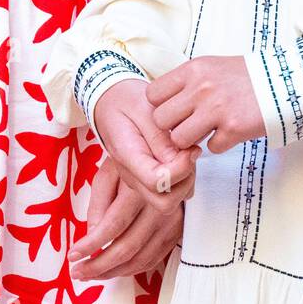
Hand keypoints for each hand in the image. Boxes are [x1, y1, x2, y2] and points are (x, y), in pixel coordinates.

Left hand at [70, 156, 185, 280]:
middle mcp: (160, 207)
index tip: (73, 255)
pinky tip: (115, 269)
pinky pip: (154, 258)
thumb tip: (91, 236)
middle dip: (99, 266)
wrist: (166, 157)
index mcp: (140, 188)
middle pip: (128, 247)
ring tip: (92, 274)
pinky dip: (133, 269)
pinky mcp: (177, 230)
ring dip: (114, 272)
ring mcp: (172, 221)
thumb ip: (99, 204)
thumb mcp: (110, 172)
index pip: (113, 225)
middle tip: (78, 272)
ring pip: (141, 259)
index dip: (91, 244)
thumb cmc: (133, 162)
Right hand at [93, 79, 198, 206]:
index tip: (190, 147)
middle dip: (185, 180)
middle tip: (191, 152)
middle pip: (164, 203)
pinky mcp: (146, 179)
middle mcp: (131, 176)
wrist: (110, 101)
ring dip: (186, 180)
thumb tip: (182, 159)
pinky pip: (169, 192)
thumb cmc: (127, 101)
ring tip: (187, 151)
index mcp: (127, 155)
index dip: (180, 169)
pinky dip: (182, 179)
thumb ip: (161, 137)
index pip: (156, 182)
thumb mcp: (145, 109)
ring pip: (169, 201)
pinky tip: (182, 156)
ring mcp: (138, 180)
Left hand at [147, 55, 264, 152]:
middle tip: (187, 125)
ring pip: (180, 140)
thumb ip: (186, 82)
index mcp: (192, 70)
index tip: (173, 110)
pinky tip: (228, 133)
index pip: (152, 95)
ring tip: (206, 132)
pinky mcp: (233, 129)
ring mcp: (216, 109)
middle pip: (161, 120)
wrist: (280, 81)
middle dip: (172, 127)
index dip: (160, 107)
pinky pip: (211, 148)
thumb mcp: (210, 66)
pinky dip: (218, 144)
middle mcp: (201, 88)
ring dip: (192, 141)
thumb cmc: (243, 75)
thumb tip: (162, 103)